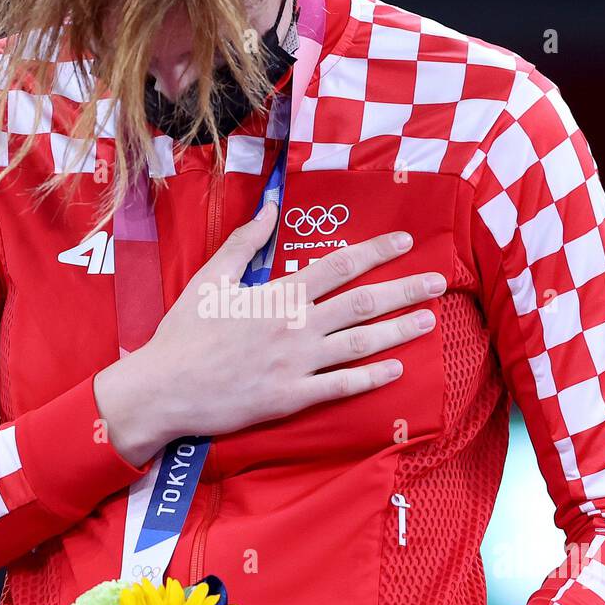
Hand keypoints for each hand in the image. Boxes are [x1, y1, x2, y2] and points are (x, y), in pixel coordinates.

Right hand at [96, 201, 445, 463]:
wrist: (165, 387)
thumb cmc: (184, 332)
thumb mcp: (210, 278)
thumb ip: (244, 242)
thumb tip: (269, 207)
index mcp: (279, 294)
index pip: (340, 265)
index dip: (378, 251)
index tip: (406, 242)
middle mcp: (297, 326)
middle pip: (364, 303)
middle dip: (405, 290)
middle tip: (439, 283)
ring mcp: (297, 364)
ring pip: (361, 344)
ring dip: (399, 331)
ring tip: (428, 321)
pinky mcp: (291, 397)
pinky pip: (341, 386)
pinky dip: (371, 378)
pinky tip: (396, 370)